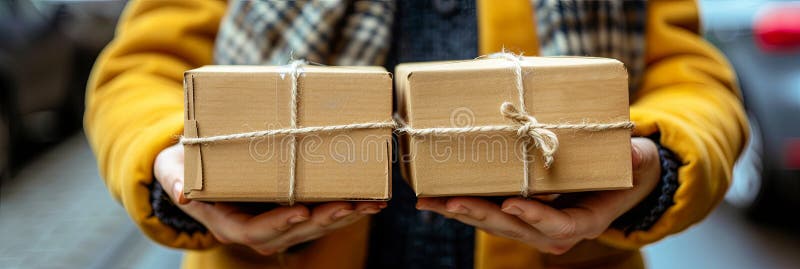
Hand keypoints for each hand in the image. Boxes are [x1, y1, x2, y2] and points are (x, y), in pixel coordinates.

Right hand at [154, 143, 385, 254]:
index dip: (279, 224)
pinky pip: (323, 214)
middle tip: (351, 204)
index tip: (301, 211)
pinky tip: (372, 199)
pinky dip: (348, 207)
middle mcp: (258, 229)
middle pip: (295, 232)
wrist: (196, 170)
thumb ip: (176, 179)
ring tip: (373, 203)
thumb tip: (181, 192)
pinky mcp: (295, 211)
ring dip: (346, 216)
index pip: (256, 231)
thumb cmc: (185, 166)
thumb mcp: (173, 168)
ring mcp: (279, 223)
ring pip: (315, 226)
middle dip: (325, 220)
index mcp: (229, 223)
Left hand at [416, 137, 660, 254]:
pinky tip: (435, 199)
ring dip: (461, 212)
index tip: (511, 203)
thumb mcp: (637, 159)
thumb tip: (637, 152)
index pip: (558, 224)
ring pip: (494, 224)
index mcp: (586, 220)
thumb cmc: (627, 166)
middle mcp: (557, 231)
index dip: (535, 216)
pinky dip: (462, 206)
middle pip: (514, 227)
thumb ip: (635, 159)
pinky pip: (488, 215)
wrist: (621, 180)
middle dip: (480, 214)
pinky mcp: (519, 217)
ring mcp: (535, 227)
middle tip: (451, 201)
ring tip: (430, 201)